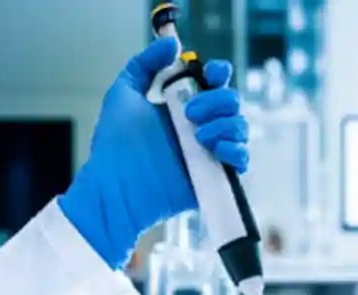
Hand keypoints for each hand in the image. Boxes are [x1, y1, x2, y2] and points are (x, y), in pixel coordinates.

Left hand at [58, 37, 248, 268]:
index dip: (218, 73)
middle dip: (217, 101)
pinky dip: (236, 151)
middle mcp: (198, 126)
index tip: (210, 74)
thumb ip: (145, 63)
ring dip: (225, 125)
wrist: (117, 186)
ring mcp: (208, 151)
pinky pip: (242, 159)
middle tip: (190, 113)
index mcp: (180, 104)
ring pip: (239, 127)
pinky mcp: (214, 176)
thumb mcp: (124, 93)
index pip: (213, 82)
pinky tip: (216, 150)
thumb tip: (172, 43)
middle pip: (230, 101)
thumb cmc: (115, 144)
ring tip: (199, 137)